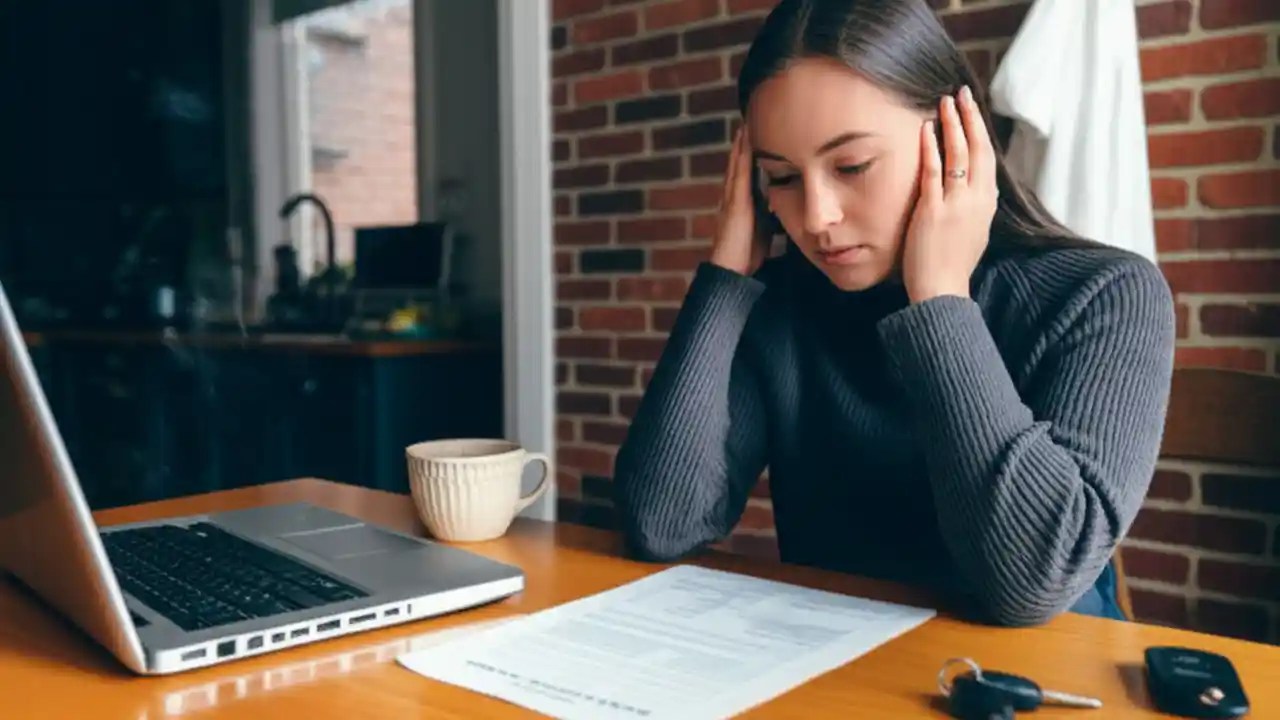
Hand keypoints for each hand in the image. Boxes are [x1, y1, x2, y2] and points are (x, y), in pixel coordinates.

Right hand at [709, 126, 772, 276]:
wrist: (734, 271)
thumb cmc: (748, 254)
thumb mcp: (764, 229)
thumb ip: (770, 214)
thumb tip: (786, 205)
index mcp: (741, 204)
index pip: (745, 174)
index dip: (748, 156)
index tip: (754, 137)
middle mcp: (733, 198)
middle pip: (738, 165)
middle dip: (742, 145)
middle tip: (747, 122)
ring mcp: (732, 199)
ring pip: (736, 166)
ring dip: (740, 146)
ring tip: (744, 126)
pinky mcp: (735, 204)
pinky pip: (738, 175)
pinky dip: (740, 157)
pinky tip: (744, 143)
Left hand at [902, 86, 997, 303]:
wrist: (942, 291)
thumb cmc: (952, 265)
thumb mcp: (974, 232)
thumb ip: (974, 208)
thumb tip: (973, 190)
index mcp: (988, 204)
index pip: (988, 158)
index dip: (980, 131)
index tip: (972, 111)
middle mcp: (978, 200)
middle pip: (979, 148)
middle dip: (970, 117)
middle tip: (961, 93)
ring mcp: (957, 203)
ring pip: (959, 153)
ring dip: (952, 124)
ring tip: (944, 101)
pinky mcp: (934, 210)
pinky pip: (933, 171)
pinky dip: (932, 146)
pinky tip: (926, 128)